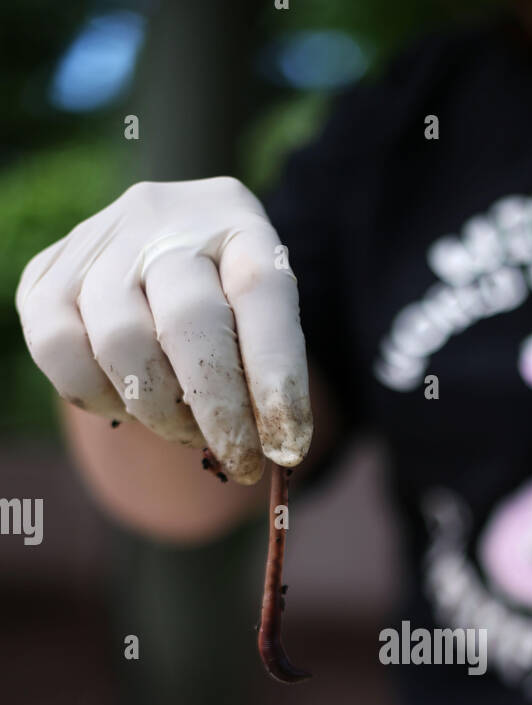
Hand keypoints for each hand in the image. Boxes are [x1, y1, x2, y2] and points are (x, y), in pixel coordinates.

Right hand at [16, 177, 311, 483]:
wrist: (156, 256)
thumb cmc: (226, 306)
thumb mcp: (261, 318)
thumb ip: (265, 371)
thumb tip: (275, 449)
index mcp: (236, 222)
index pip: (261, 291)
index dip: (276, 374)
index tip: (288, 445)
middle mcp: (165, 219)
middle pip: (190, 320)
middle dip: (219, 410)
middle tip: (240, 461)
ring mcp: (99, 242)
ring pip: (121, 340)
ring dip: (159, 410)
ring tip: (186, 430)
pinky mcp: (47, 274)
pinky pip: (59, 349)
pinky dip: (96, 396)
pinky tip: (128, 402)